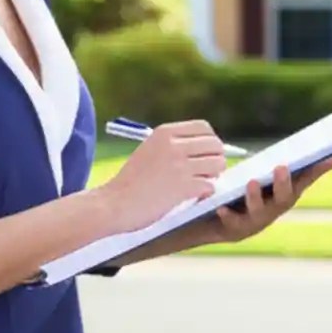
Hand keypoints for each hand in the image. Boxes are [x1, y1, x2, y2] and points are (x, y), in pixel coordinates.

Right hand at [98, 120, 226, 233]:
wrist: (113, 204)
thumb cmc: (130, 182)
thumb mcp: (149, 150)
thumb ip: (174, 145)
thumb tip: (206, 148)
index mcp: (165, 133)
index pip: (204, 127)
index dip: (210, 141)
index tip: (205, 153)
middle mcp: (174, 145)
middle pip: (215, 144)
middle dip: (216, 158)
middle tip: (206, 171)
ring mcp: (180, 166)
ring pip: (218, 164)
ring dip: (214, 176)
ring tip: (200, 183)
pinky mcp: (183, 187)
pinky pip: (210, 186)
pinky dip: (206, 193)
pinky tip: (194, 196)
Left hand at [210, 157, 331, 243]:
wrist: (208, 222)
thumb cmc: (238, 193)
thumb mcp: (256, 176)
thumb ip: (275, 166)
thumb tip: (294, 144)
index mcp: (283, 195)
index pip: (305, 181)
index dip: (320, 170)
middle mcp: (273, 211)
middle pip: (284, 199)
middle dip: (284, 183)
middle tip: (282, 166)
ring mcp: (255, 223)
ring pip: (260, 212)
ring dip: (257, 197)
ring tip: (252, 181)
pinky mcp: (233, 231)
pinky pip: (232, 224)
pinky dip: (228, 215)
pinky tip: (221, 207)